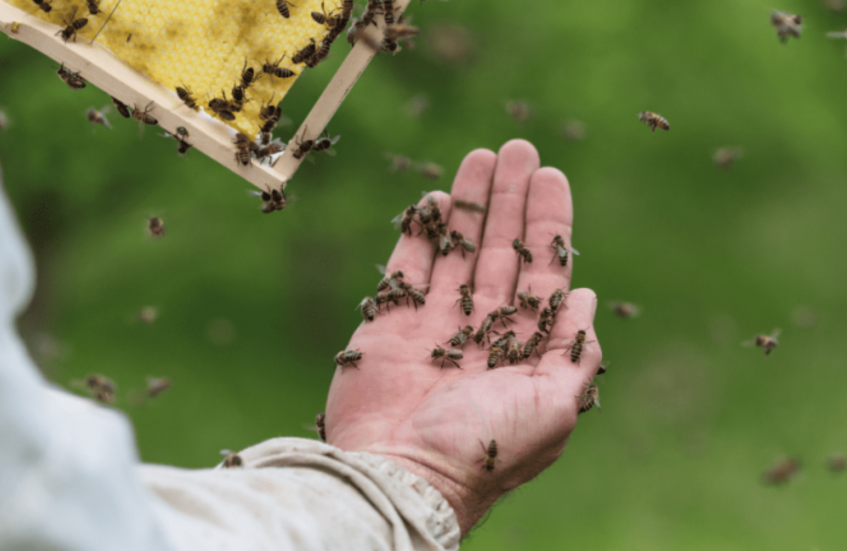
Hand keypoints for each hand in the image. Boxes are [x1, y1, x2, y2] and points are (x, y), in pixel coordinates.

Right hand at [325, 140, 602, 534]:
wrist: (404, 477)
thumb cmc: (485, 449)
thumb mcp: (554, 408)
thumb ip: (571, 352)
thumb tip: (585, 297)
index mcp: (522, 351)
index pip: (541, 274)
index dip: (548, 225)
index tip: (552, 177)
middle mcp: (480, 333)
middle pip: (500, 252)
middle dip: (511, 201)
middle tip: (518, 147)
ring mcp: (433, 328)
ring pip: (456, 252)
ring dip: (470, 205)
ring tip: (482, 157)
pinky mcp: (390, 326)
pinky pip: (408, 270)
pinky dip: (420, 235)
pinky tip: (437, 200)